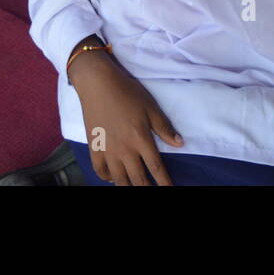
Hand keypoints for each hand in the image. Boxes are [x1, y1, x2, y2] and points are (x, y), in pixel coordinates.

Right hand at [72, 50, 181, 184]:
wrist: (98, 83)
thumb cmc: (127, 92)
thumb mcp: (150, 107)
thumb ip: (164, 127)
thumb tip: (179, 143)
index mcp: (141, 139)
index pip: (156, 168)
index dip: (164, 182)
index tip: (170, 189)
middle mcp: (124, 149)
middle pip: (138, 179)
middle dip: (147, 188)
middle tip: (152, 191)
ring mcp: (107, 150)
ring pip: (119, 179)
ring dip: (128, 186)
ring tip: (135, 186)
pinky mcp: (94, 147)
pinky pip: (100, 171)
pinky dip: (107, 178)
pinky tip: (114, 177)